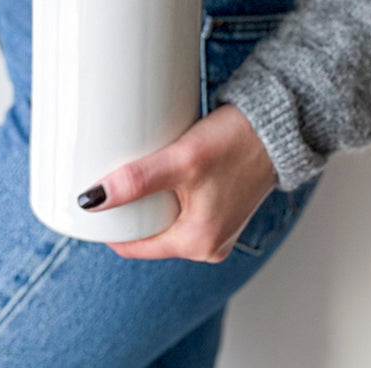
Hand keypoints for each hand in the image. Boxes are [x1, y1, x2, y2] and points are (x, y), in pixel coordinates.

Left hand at [77, 103, 278, 261]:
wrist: (281, 123)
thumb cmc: (238, 142)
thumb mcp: (182, 159)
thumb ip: (137, 181)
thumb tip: (91, 200)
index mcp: (198, 243)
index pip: (135, 246)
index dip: (108, 224)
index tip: (89, 198)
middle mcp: (209, 243)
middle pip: (150, 232)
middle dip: (129, 209)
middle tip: (108, 176)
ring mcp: (218, 226)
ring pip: (167, 218)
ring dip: (149, 198)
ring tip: (131, 170)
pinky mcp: (224, 205)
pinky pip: (184, 206)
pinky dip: (170, 192)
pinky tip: (161, 169)